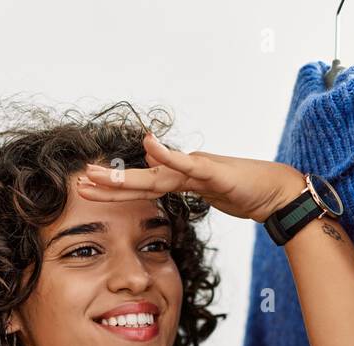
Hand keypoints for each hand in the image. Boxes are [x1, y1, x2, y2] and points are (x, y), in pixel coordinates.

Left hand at [76, 130, 308, 222]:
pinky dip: (167, 154)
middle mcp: (184, 171)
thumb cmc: (244, 192)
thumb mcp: (206, 192)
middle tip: (79, 181)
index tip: (88, 190)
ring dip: (124, 176)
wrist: (275, 193)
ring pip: (154, 174)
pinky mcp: (212, 172)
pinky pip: (186, 163)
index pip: (142, 186)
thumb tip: (155, 170)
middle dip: (108, 183)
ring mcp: (197, 170)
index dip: (114, 189)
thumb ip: (182, 183)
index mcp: (181, 179)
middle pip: (140, 180)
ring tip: (96, 175)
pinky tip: (148, 144)